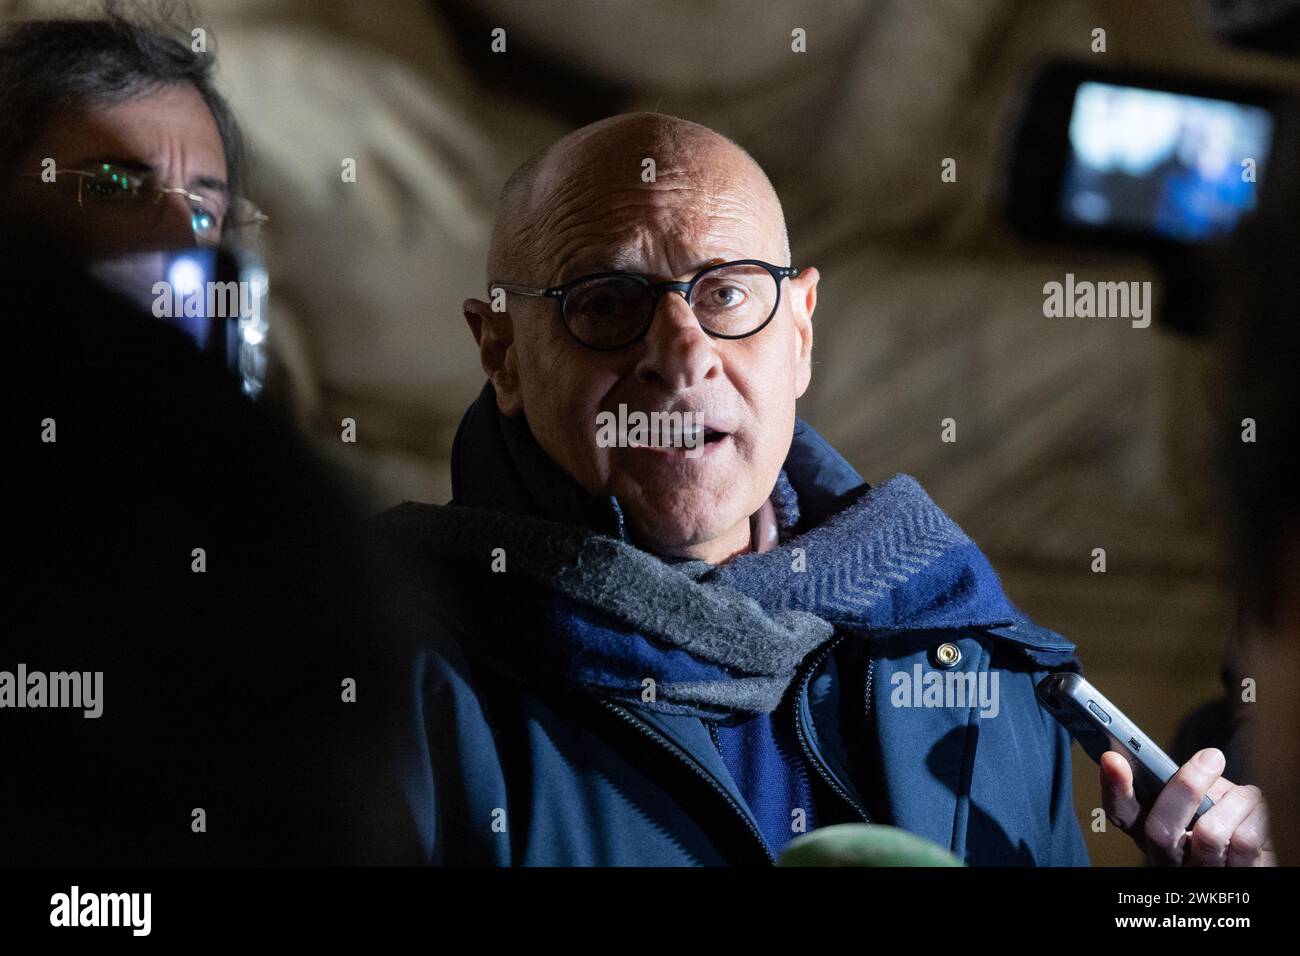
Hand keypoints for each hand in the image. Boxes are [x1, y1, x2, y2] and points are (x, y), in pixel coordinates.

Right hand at [1100, 747, 1275, 865]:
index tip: (1112, 758)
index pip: (1120, 814)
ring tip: (1247, 794)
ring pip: (1209, 834)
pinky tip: (1256, 814)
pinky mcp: (1236, 878)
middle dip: (1185, 787)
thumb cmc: (1222, 820)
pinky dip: (1256, 817)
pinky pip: (1244, 842)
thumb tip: (1199, 764)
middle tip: (1211, 757)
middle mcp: (1168, 860)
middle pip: (1160, 829)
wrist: (1257, 856)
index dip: (1114, 788)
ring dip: (1236, 802)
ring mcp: (1200, 873)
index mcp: (1149, 832)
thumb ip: (1185, 785)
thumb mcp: (1197, 802)